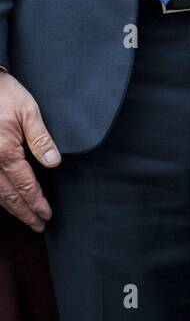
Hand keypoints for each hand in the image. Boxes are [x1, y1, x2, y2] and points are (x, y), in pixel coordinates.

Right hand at [0, 72, 59, 229]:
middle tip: (38, 225)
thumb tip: (54, 163)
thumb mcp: (28, 110)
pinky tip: (5, 200)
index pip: (26, 186)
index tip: (47, 215)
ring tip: (25, 217)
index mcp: (6, 152)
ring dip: (11, 208)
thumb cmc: (4, 94)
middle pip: (9, 197)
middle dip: (25, 213)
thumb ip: (41, 139)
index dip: (37, 203)